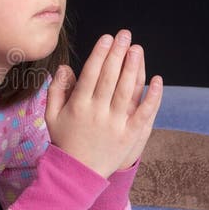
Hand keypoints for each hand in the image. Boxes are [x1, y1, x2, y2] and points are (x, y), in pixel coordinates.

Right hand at [45, 29, 162, 177]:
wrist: (78, 173)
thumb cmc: (64, 140)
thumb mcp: (52, 115)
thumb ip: (57, 90)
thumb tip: (65, 67)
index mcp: (78, 105)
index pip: (91, 74)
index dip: (100, 54)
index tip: (107, 38)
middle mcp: (97, 112)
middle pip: (110, 78)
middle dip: (118, 54)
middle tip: (125, 36)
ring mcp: (115, 124)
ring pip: (127, 91)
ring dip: (133, 68)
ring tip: (137, 49)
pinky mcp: (130, 135)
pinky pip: (143, 113)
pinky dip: (152, 96)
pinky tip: (156, 80)